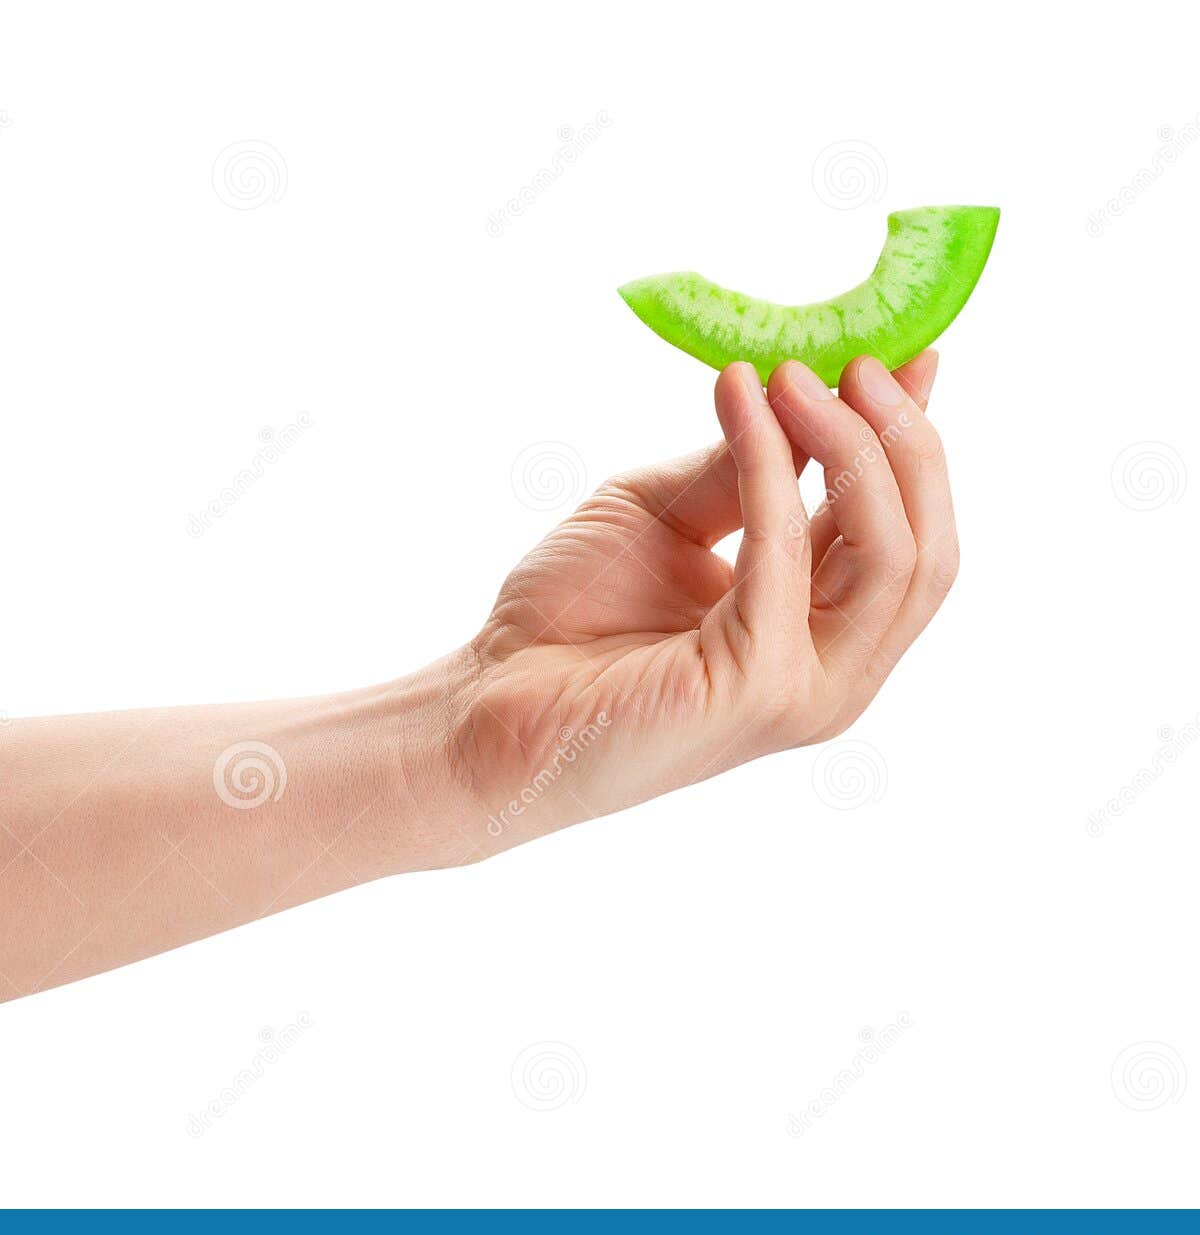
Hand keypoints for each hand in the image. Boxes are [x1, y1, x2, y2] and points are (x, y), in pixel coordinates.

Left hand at [449, 351, 954, 846]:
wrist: (488, 702)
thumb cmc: (569, 618)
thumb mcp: (667, 516)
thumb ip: (741, 470)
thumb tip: (799, 387)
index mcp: (820, 631)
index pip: (903, 530)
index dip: (913, 440)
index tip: (912, 353)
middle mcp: (832, 669)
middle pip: (924, 544)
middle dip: (901, 440)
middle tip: (859, 358)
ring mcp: (804, 686)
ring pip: (891, 552)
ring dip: (849, 444)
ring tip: (793, 372)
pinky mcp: (760, 686)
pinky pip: (785, 548)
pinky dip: (770, 464)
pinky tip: (741, 399)